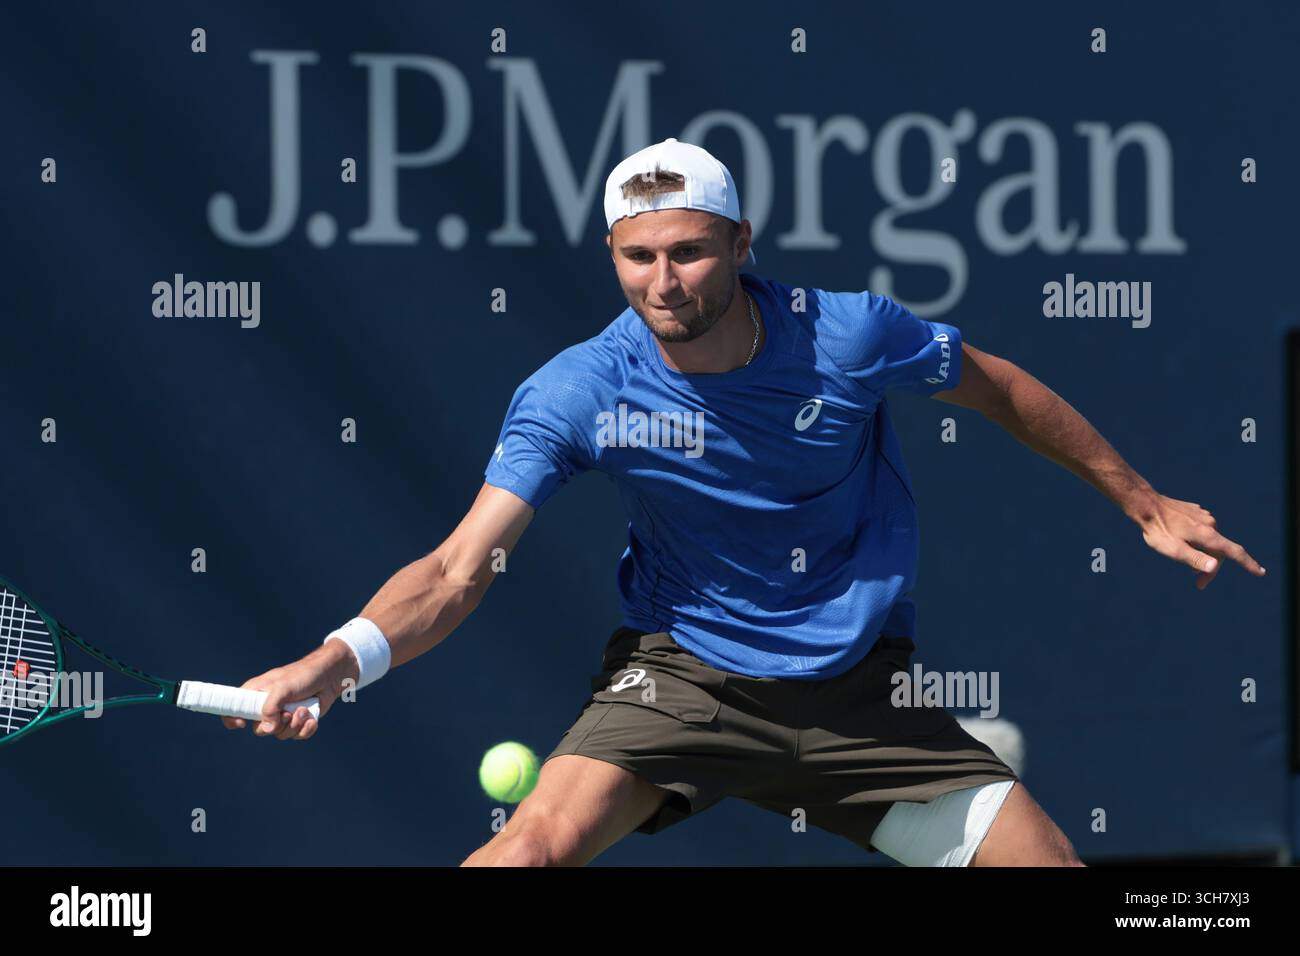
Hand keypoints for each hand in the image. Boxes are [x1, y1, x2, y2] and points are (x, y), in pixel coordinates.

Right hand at [222, 639, 358, 740]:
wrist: (331, 676)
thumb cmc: (303, 675)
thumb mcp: (283, 687)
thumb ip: (270, 707)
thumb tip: (266, 729)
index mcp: (256, 694)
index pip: (233, 709)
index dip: (232, 719)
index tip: (242, 724)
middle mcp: (267, 706)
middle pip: (261, 730)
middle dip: (277, 725)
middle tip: (288, 713)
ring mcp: (283, 715)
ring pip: (281, 734)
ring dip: (295, 725)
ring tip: (304, 710)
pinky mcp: (299, 722)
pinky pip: (298, 736)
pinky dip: (307, 729)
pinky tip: (312, 718)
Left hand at [1135, 494, 1266, 589]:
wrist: (1146, 505)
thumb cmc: (1158, 531)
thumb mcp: (1173, 550)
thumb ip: (1194, 559)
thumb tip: (1214, 567)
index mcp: (1208, 535)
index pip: (1234, 552)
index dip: (1248, 564)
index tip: (1260, 572)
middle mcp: (1210, 524)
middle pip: (1219, 551)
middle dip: (1211, 568)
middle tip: (1198, 584)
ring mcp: (1203, 516)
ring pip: (1209, 541)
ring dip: (1202, 553)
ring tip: (1182, 559)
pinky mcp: (1195, 512)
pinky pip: (1201, 530)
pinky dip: (1196, 541)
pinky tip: (1181, 541)